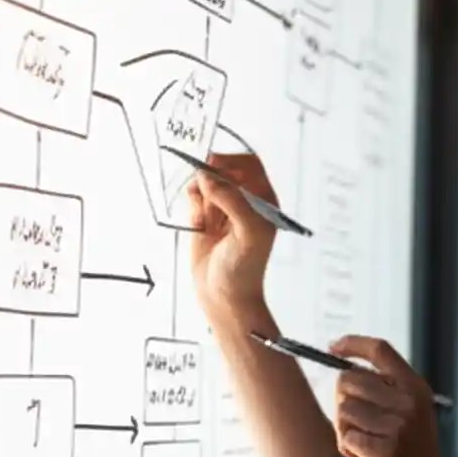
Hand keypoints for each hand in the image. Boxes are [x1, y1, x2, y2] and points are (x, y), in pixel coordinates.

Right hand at [187, 153, 278, 319]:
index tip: (214, 167)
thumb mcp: (248, 232)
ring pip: (206, 181)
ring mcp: (224, 207)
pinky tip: (198, 224)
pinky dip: (192, 205)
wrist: (223, 295)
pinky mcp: (206, 216)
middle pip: (224, 169)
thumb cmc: (243, 268)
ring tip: (204, 218)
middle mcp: (246, 200)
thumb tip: (208, 178)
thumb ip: (232, 201)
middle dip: (211, 177)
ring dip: (200, 194)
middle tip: (204, 194)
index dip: (232, 161)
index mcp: (264, 200)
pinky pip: (194, 196)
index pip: (250, 165)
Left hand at [330, 335, 457, 456]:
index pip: (381, 350)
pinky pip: (345, 437)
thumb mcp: (411, 419)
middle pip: (348, 380)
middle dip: (344, 404)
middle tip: (360, 428)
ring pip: (343, 410)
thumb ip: (387, 394)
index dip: (353, 344)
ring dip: (346, 431)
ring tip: (368, 448)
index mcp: (416, 389)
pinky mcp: (384, 451)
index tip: (334, 346)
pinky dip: (348, 450)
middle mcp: (409, 402)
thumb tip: (346, 373)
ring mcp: (398, 426)